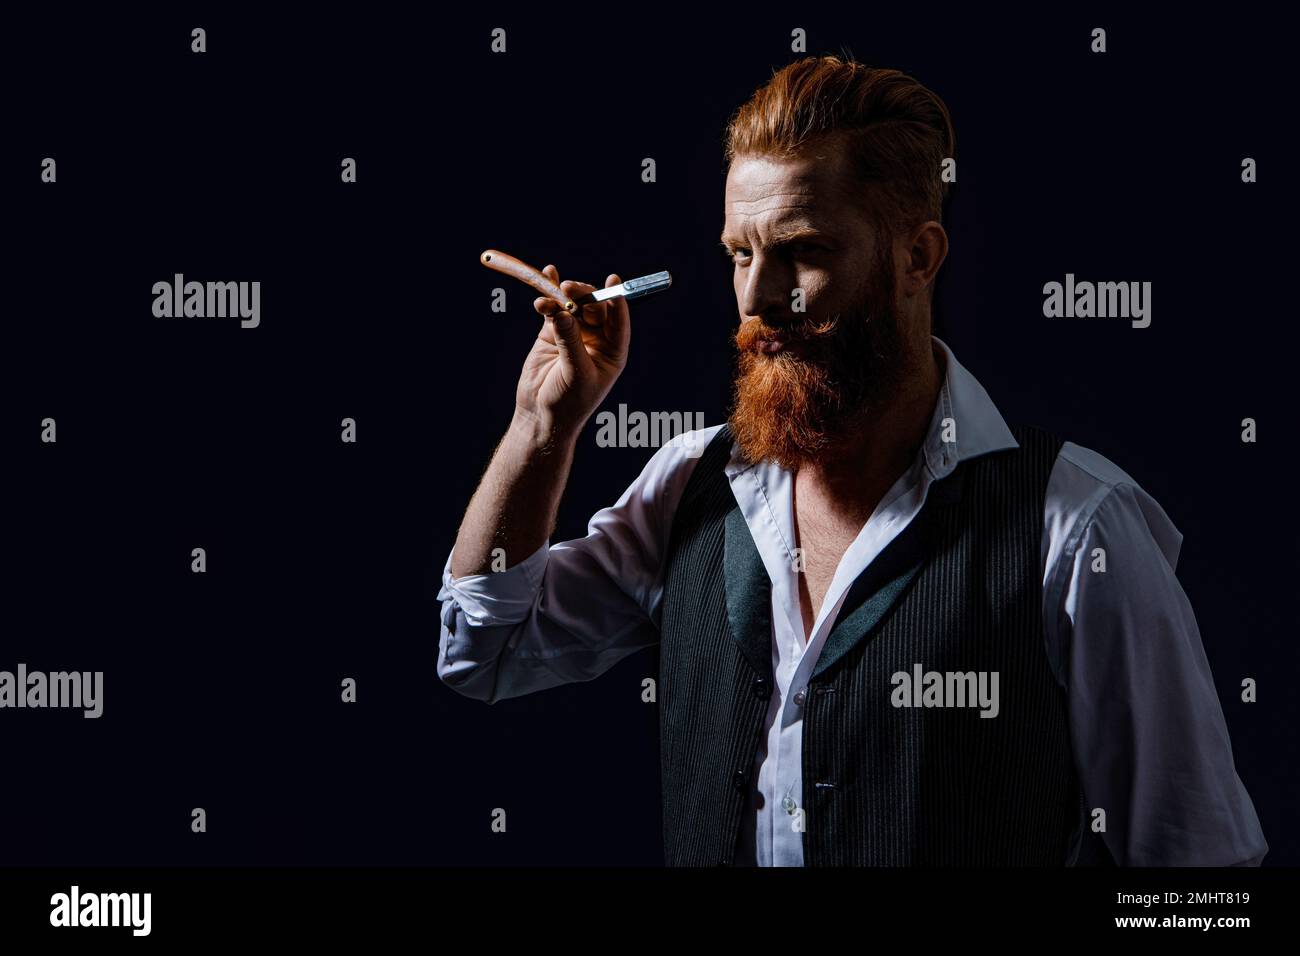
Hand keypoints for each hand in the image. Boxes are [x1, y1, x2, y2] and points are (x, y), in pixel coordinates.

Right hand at [514, 264, 630, 442]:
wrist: (540, 415)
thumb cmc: (568, 402)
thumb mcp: (575, 374)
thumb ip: (570, 342)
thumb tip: (562, 311)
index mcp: (612, 351)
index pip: (618, 321)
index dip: (617, 300)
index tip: (612, 281)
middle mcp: (596, 339)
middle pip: (594, 307)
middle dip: (583, 295)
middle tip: (568, 289)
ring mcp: (573, 333)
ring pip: (572, 305)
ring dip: (560, 296)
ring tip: (546, 301)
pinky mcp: (551, 332)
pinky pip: (552, 308)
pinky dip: (548, 294)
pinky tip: (546, 276)